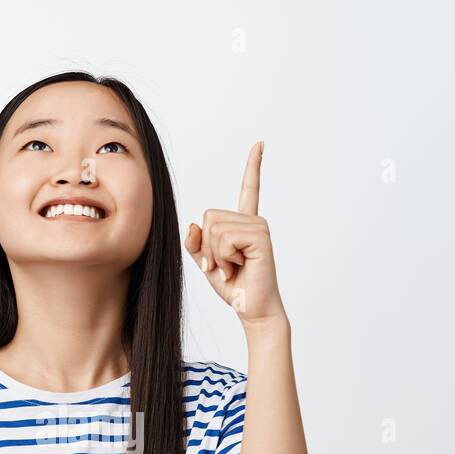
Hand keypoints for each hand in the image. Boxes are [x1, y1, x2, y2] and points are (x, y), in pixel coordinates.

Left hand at [183, 140, 285, 326]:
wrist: (251, 309)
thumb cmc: (233, 287)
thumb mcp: (206, 263)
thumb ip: (195, 243)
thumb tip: (193, 224)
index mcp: (243, 224)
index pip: (249, 189)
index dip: (253, 166)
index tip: (260, 144)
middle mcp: (253, 220)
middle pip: (209, 217)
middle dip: (207, 246)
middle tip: (223, 265)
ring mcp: (258, 227)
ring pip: (214, 229)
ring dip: (215, 255)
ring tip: (232, 267)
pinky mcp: (260, 237)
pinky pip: (224, 239)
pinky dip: (223, 257)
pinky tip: (238, 267)